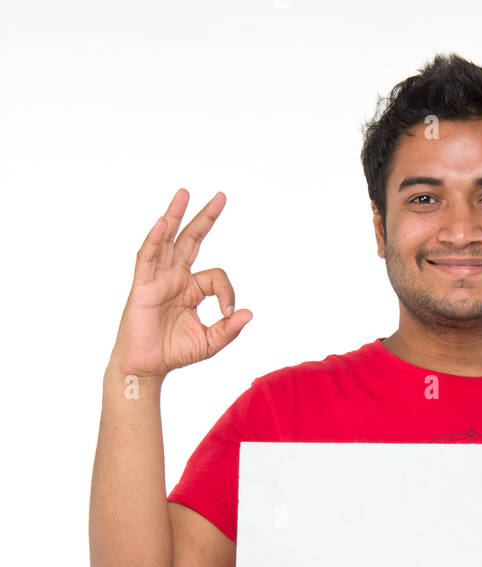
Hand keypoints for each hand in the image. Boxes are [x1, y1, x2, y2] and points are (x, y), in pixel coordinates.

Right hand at [109, 188, 251, 380]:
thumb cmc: (174, 353)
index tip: (228, 312)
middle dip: (205, 218)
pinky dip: (153, 240)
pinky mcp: (142, 286)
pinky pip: (147, 258)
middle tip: (221, 196)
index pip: (216, 276)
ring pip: (167, 240)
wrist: (146, 367)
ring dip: (174, 216)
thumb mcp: (209, 342)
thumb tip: (248, 313)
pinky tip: (161, 224)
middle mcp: (174, 278)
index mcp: (191, 289)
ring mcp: (157, 279)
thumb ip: (229, 329)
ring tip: (184, 193)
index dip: (227, 291)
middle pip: (191, 240)